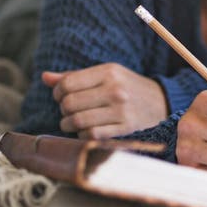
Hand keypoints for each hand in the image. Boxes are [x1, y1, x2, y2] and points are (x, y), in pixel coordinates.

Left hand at [42, 63, 167, 138]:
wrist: (162, 103)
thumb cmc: (127, 87)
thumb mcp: (106, 75)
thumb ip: (75, 76)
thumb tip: (44, 77)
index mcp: (108, 71)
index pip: (67, 84)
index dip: (57, 92)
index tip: (61, 96)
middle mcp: (115, 89)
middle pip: (69, 103)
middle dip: (63, 110)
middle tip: (68, 111)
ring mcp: (121, 110)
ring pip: (77, 121)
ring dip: (68, 124)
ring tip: (72, 122)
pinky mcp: (124, 128)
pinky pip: (91, 134)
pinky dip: (82, 134)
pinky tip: (86, 130)